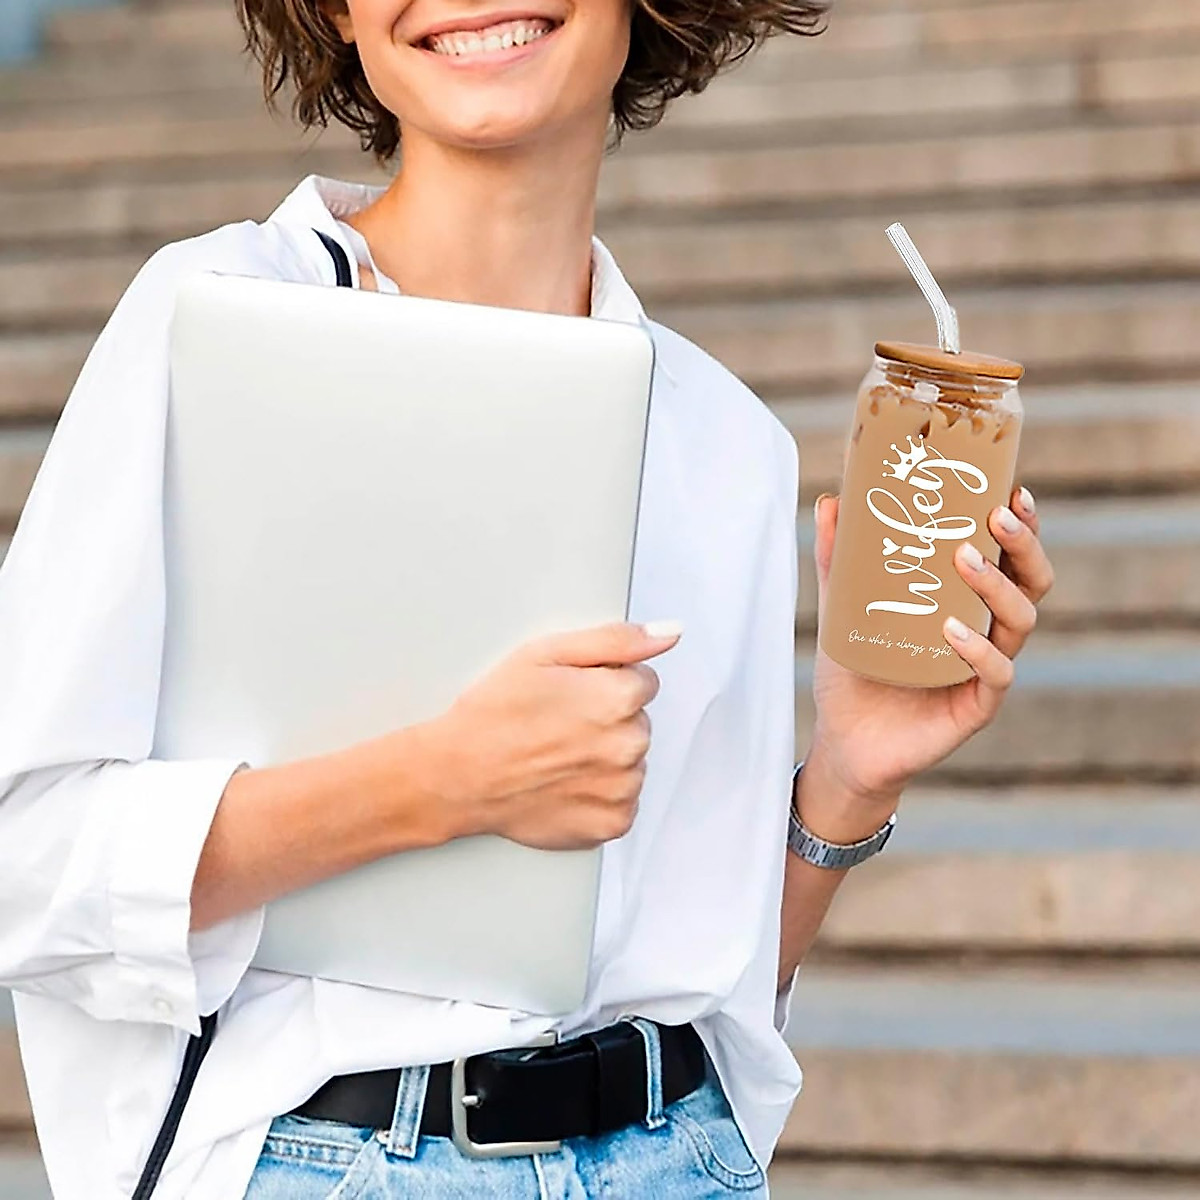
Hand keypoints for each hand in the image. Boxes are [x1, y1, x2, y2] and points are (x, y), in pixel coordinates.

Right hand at [428, 620, 681, 849]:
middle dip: (606, 719)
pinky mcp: (612, 823)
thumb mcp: (547, 654)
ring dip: (604, 757)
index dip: (604, 682)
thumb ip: (617, 640)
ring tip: (556, 755)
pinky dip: (599, 793)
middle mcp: (629, 745)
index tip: (570, 694)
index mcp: (619, 698)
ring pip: (631, 761)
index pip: (643, 681)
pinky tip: (564, 783)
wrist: (457, 776)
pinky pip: (623, 800)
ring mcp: (622, 788)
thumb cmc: (494, 714)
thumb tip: (669, 632)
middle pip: (638, 721)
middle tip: (557, 725)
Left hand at [807, 486, 1054, 807]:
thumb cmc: (855, 670)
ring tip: (964, 560)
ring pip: (1019, 621)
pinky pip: (995, 674)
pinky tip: (952, 630)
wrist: (845, 741)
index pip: (1010, 557)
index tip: (1012, 489)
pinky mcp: (976, 706)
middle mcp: (987, 630)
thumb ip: (839, 558)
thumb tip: (830, 501)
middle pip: (1032, 582)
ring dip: (996, 585)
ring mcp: (985, 669)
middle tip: (995, 517)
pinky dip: (978, 649)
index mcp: (967, 602)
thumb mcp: (843, 608)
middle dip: (1023, 546)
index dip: (1022, 525)